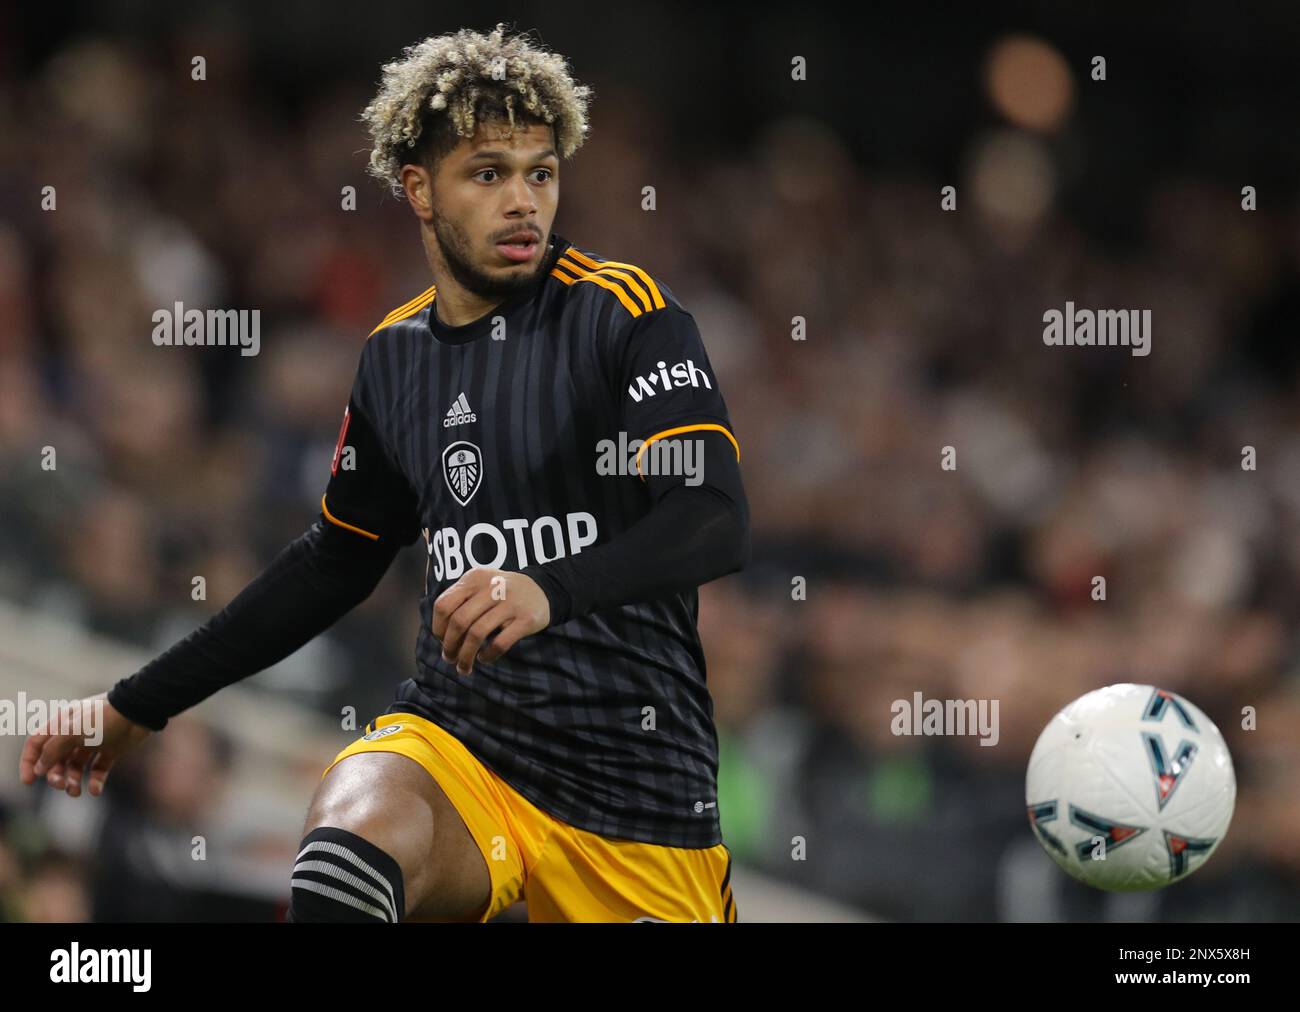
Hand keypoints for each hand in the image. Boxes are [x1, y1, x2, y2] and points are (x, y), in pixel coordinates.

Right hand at [18, 693, 153, 798]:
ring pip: (75, 767)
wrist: (139, 712)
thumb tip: (39, 769)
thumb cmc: (103, 717)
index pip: (37, 743)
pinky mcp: (111, 750)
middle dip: (54, 775)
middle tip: (60, 786)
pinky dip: (95, 782)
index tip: (29, 781)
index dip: (29, 762)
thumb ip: (53, 750)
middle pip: (55, 759)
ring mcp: (93, 742)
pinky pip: (98, 770)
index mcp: (62, 724)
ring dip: (72, 782)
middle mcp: (75, 733)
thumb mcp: (72, 731)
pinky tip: (95, 791)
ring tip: (76, 792)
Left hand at [432, 568, 549, 675]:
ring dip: (466, 656)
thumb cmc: (502, 593)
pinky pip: (500, 643)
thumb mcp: (480, 586)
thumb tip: (442, 638)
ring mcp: (510, 603)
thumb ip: (460, 603)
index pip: (444, 605)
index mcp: (474, 579)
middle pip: (459, 621)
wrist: (543, 589)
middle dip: (450, 645)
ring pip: (477, 634)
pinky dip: (488, 655)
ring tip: (464, 666)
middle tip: (450, 658)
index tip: (442, 641)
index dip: (438, 627)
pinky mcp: (526, 619)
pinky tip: (484, 658)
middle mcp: (491, 587)